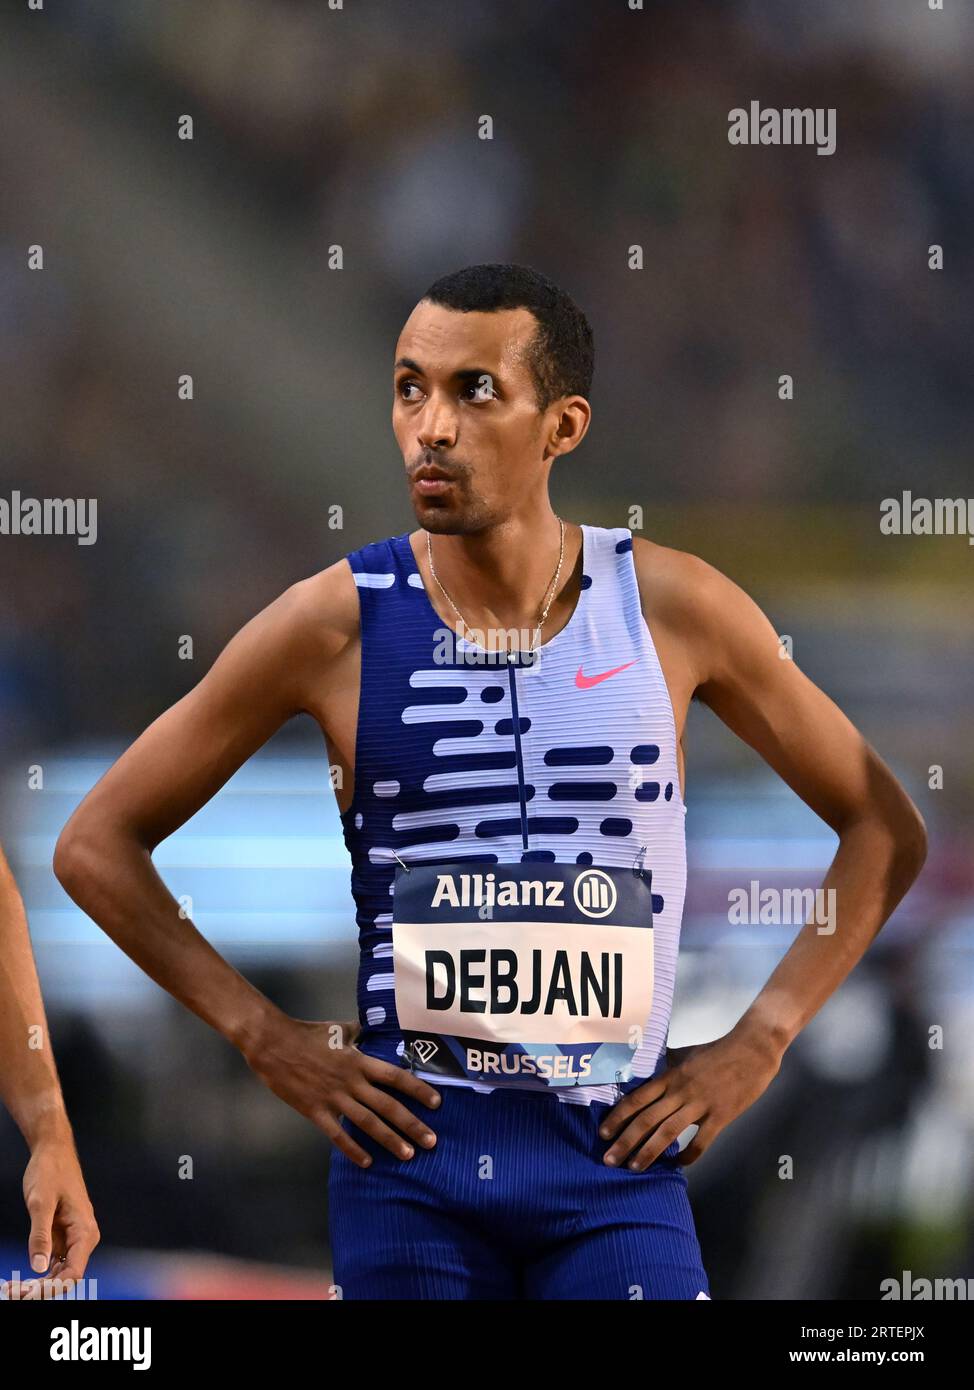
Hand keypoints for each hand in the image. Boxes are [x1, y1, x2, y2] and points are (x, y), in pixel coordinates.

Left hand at [6, 1136, 98, 1298]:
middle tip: (11, 1292)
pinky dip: (37, 1272)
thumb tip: (38, 1268)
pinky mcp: (62, 1235)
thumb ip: (40, 1236)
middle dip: (40, 1289)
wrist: (53, 1151)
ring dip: (36, 1284)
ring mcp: (72, 1238)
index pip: (73, 1273)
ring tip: (11, 1288)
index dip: (52, 1289)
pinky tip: (18, 1278)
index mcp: (84, 1231)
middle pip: (64, 1276)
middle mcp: (83, 1238)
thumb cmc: (51, 1171)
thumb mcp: (40, 1203)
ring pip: (57, 1272)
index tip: (29, 1295)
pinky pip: (52, 1261)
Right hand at [243, 1015, 439, 1168]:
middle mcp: (352, 1081)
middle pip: (388, 1105)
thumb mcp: (339, 1030)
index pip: (395, 1077)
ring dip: (389, 1140)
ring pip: (368, 1122)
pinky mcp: (315, 1111)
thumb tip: (373, 1029)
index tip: (437, 1103)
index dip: (418, 1090)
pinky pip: (337, 1134)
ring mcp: (334, 1098)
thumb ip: (359, 1034)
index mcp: (360, 1061)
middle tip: (431, 1141)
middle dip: (412, 1124)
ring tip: (408, 1154)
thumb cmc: (308, 1034)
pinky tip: (366, 1162)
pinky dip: (352, 1149)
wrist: (274, 1044)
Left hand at [599, 1030, 782, 1170]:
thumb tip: (647, 1074)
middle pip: (647, 1119)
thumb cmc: (717, 1052)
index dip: (618, 1116)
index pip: (637, 1098)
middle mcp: (680, 1091)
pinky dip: (689, 1155)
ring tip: (635, 1167)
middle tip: (610, 1160)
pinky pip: (701, 1141)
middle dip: (626, 1141)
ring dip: (649, 1152)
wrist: (752, 1050)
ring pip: (668, 1132)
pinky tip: (679, 1165)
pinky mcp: (721, 1116)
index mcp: (670, 1076)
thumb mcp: (686, 1054)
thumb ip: (666, 1066)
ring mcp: (700, 1104)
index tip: (603, 1133)